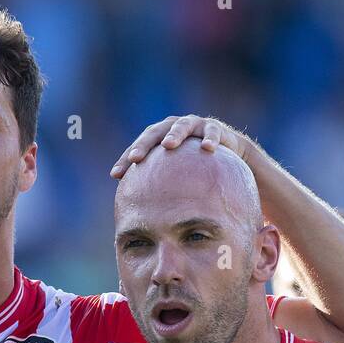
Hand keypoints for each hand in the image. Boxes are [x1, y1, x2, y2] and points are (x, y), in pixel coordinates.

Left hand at [110, 114, 250, 178]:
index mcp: (158, 137)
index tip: (115, 175)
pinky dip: (210, 138)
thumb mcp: (177, 175)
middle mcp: (172, 127)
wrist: (227, 151)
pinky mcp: (214, 127)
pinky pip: (212, 132)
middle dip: (144, 145)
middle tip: (135, 158)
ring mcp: (193, 125)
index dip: (125, 160)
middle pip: (154, 133)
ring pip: (181, 126)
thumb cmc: (195, 166)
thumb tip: (143, 217)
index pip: (138, 147)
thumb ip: (161, 187)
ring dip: (174, 134)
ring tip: (169, 145)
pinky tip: (208, 148)